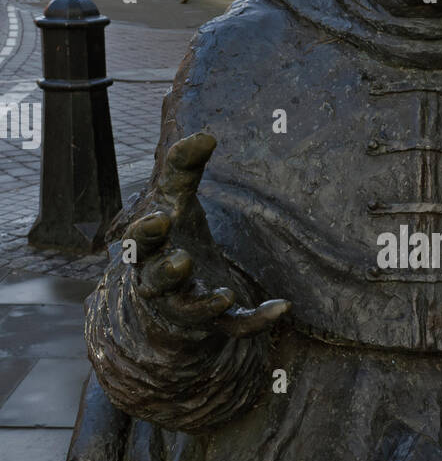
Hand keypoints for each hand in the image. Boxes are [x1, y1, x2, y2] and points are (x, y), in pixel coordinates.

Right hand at [124, 132, 289, 338]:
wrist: (175, 286)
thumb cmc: (173, 233)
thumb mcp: (175, 200)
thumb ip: (184, 168)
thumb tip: (207, 134)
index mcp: (147, 250)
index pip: (139, 243)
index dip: (147, 233)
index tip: (163, 217)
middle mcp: (161, 282)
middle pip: (155, 282)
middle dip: (166, 273)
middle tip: (181, 260)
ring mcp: (188, 306)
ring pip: (190, 312)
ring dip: (206, 305)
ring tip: (224, 295)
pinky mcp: (217, 322)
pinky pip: (235, 327)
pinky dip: (257, 321)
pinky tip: (283, 307)